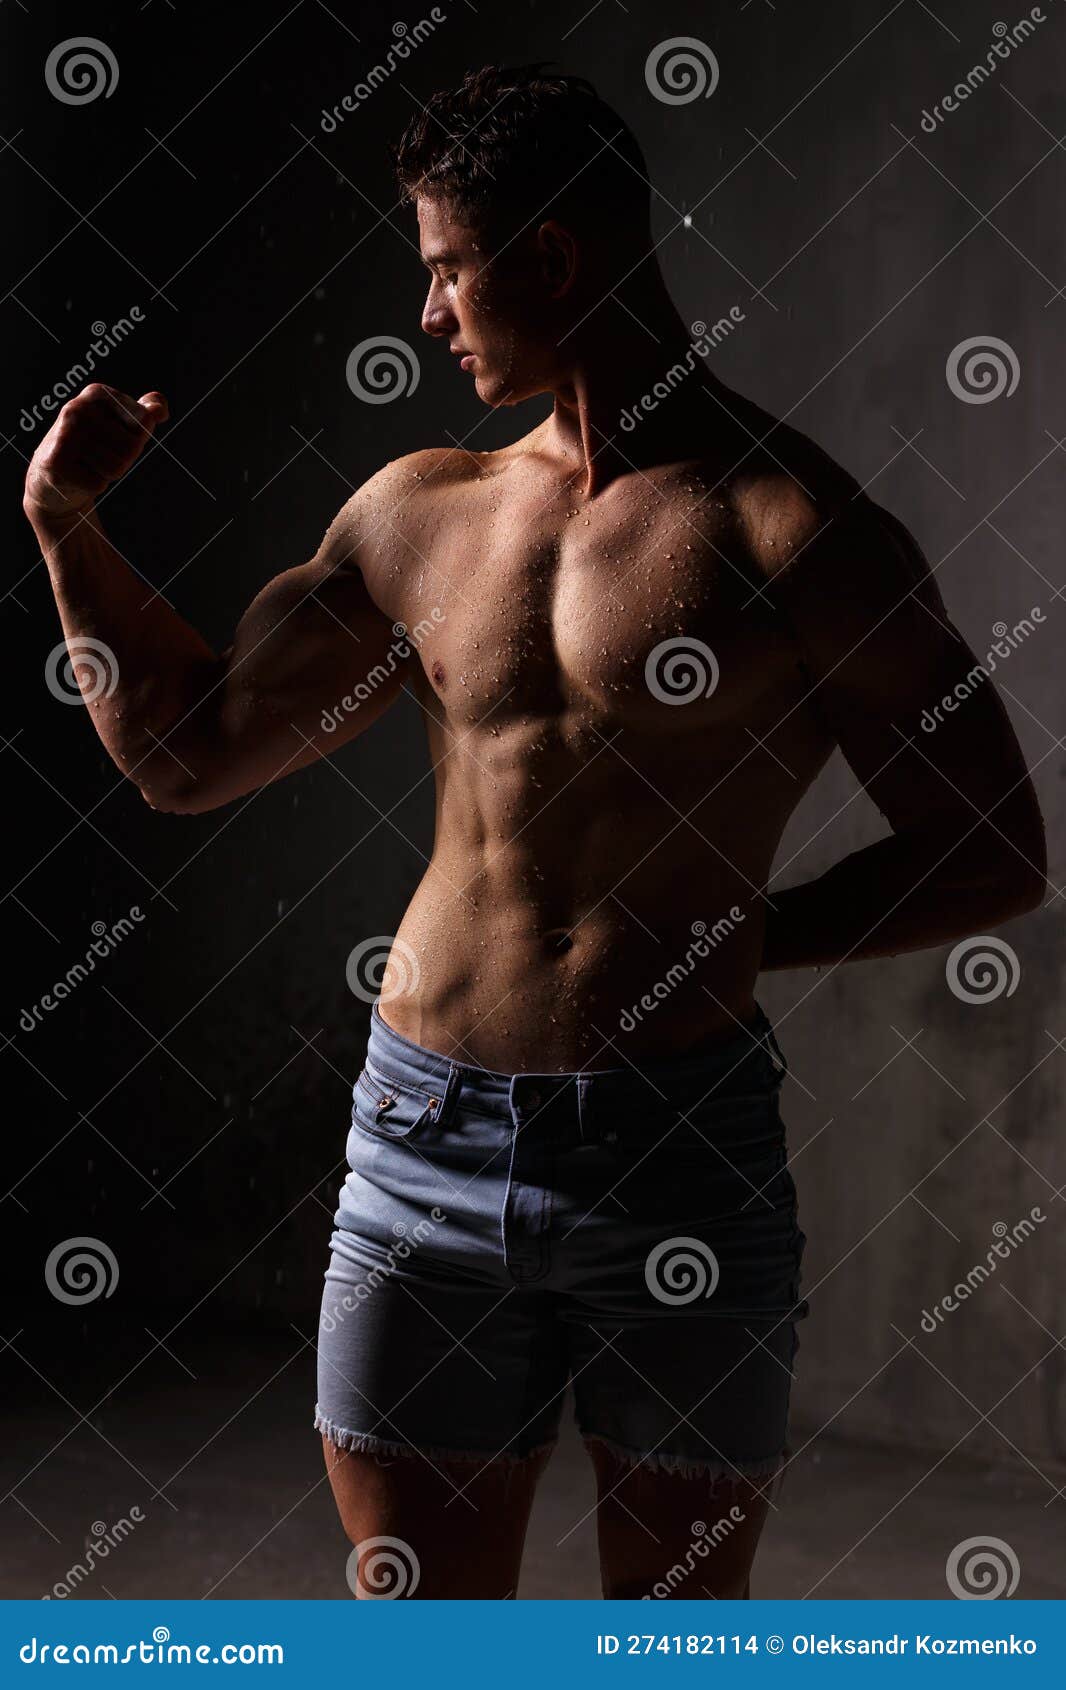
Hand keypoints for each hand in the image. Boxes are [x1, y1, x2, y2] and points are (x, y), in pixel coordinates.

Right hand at [23, 382, 168, 520]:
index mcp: (97, 393)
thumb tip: (160, 409)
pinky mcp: (56, 461)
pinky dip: (92, 486)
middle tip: (100, 456)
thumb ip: (144, 414)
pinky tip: (76, 475)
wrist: (54, 475)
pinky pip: (99, 484)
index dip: (138, 437)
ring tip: (88, 464)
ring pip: (117, 468)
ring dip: (107, 474)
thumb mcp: (122, 426)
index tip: (116, 436)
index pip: (145, 420)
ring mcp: (64, 434)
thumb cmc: (96, 447)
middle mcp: (78, 408)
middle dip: (124, 459)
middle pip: (133, 447)